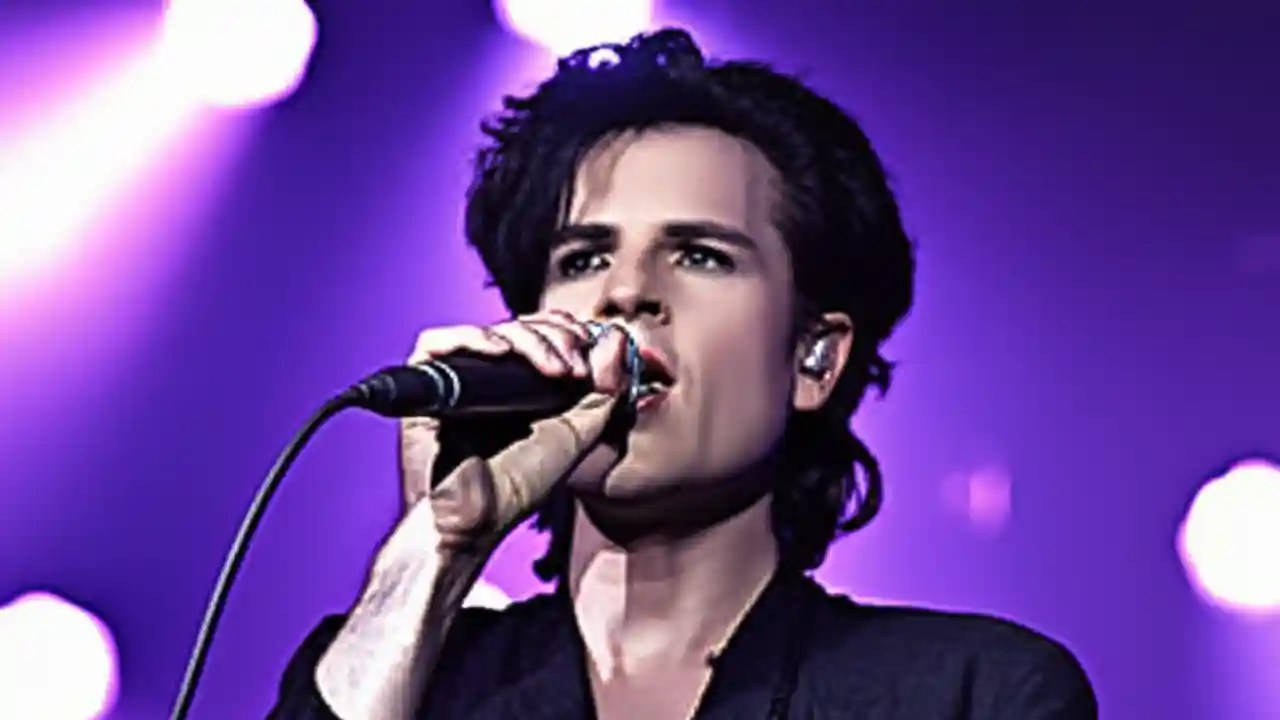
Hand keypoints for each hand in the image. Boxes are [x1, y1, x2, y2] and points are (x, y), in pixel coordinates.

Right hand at [397, 311, 630, 552]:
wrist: (474, 521)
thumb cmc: (517, 484)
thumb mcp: (577, 434)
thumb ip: (602, 391)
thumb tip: (617, 339)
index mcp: (524, 384)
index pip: (545, 333)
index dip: (571, 333)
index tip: (596, 355)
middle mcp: (491, 374)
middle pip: (522, 326)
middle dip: (558, 336)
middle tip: (577, 367)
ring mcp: (458, 376)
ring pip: (491, 329)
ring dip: (530, 339)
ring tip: (556, 370)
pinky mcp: (425, 383)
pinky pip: (440, 341)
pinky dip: (474, 338)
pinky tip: (504, 353)